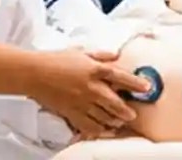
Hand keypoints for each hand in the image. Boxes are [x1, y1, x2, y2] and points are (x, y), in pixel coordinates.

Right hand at [26, 49, 149, 137]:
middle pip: (115, 103)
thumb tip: (115, 55)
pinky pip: (89, 126)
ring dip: (115, 121)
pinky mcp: (72, 113)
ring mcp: (82, 102)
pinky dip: (99, 130)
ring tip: (120, 121)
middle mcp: (91, 88)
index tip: (147, 87)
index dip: (135, 82)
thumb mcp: (80, 51)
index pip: (120, 77)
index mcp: (94, 69)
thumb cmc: (56, 60)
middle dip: (127, 110)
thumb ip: (99, 55)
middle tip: (133, 114)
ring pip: (104, 117)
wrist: (35, 73)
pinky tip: (104, 130)